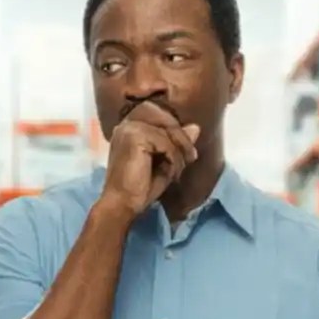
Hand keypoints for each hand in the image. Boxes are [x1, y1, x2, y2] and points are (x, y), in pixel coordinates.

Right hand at [99, 101, 199, 219]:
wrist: (123, 205)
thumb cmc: (140, 188)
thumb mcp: (165, 162)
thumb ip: (178, 143)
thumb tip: (195, 127)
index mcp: (130, 127)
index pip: (158, 113)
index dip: (175, 129)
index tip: (186, 153)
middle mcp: (126, 123)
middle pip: (163, 114)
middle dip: (180, 135)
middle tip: (190, 157)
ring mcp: (129, 128)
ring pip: (168, 128)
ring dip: (179, 150)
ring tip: (177, 170)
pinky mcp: (134, 136)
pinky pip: (166, 142)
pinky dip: (174, 159)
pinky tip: (170, 174)